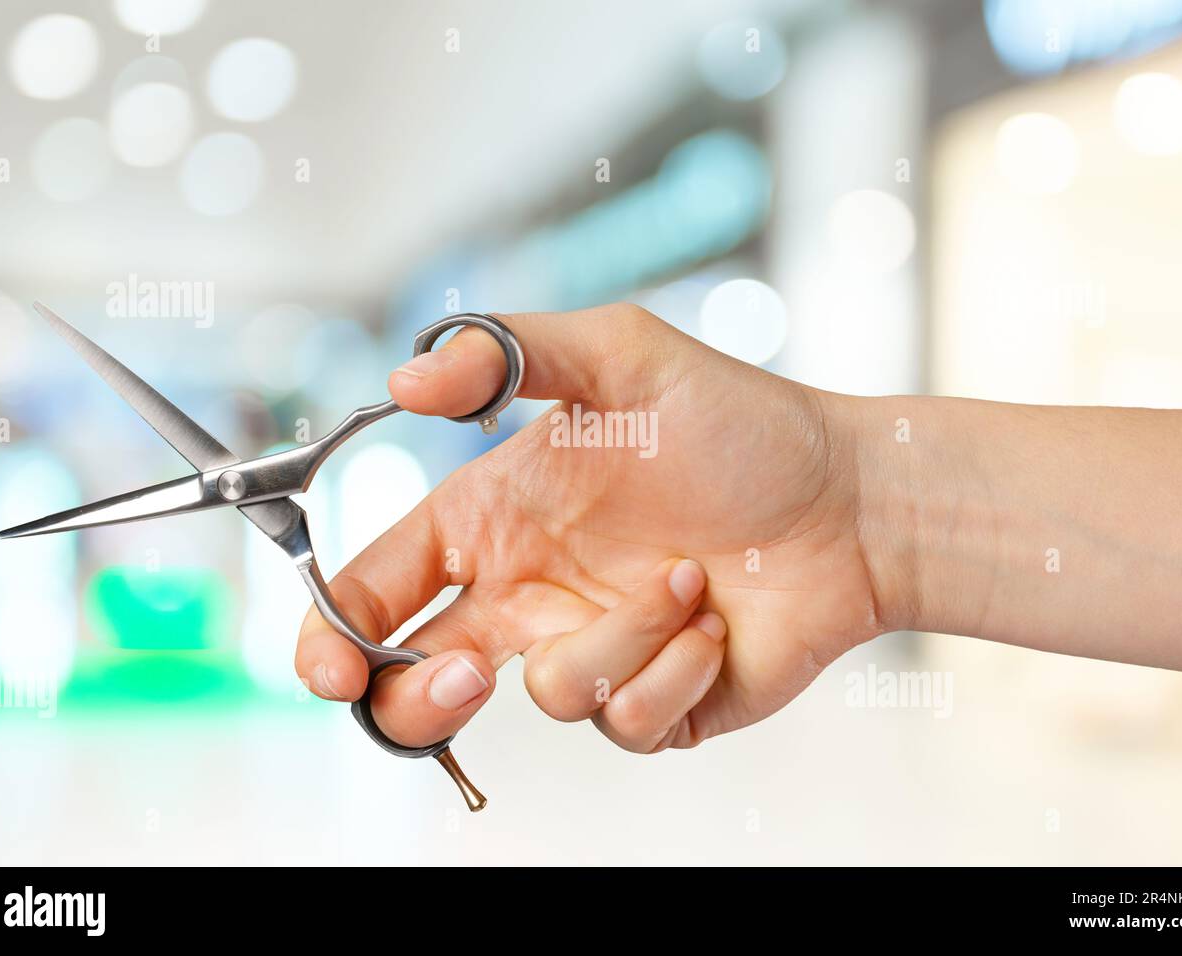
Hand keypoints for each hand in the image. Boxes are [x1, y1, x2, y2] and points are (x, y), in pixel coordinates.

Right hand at [295, 303, 880, 752]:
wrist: (850, 501)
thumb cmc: (741, 425)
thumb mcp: (622, 355)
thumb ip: (507, 355)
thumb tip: (400, 380)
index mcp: (501, 522)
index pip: (384, 587)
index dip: (338, 633)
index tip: (332, 663)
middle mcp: (534, 596)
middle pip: (420, 688)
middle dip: (418, 698)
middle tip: (469, 667)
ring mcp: (594, 653)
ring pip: (548, 697)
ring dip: (622, 637)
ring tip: (687, 576)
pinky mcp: (655, 704)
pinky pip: (628, 722)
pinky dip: (674, 668)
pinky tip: (715, 620)